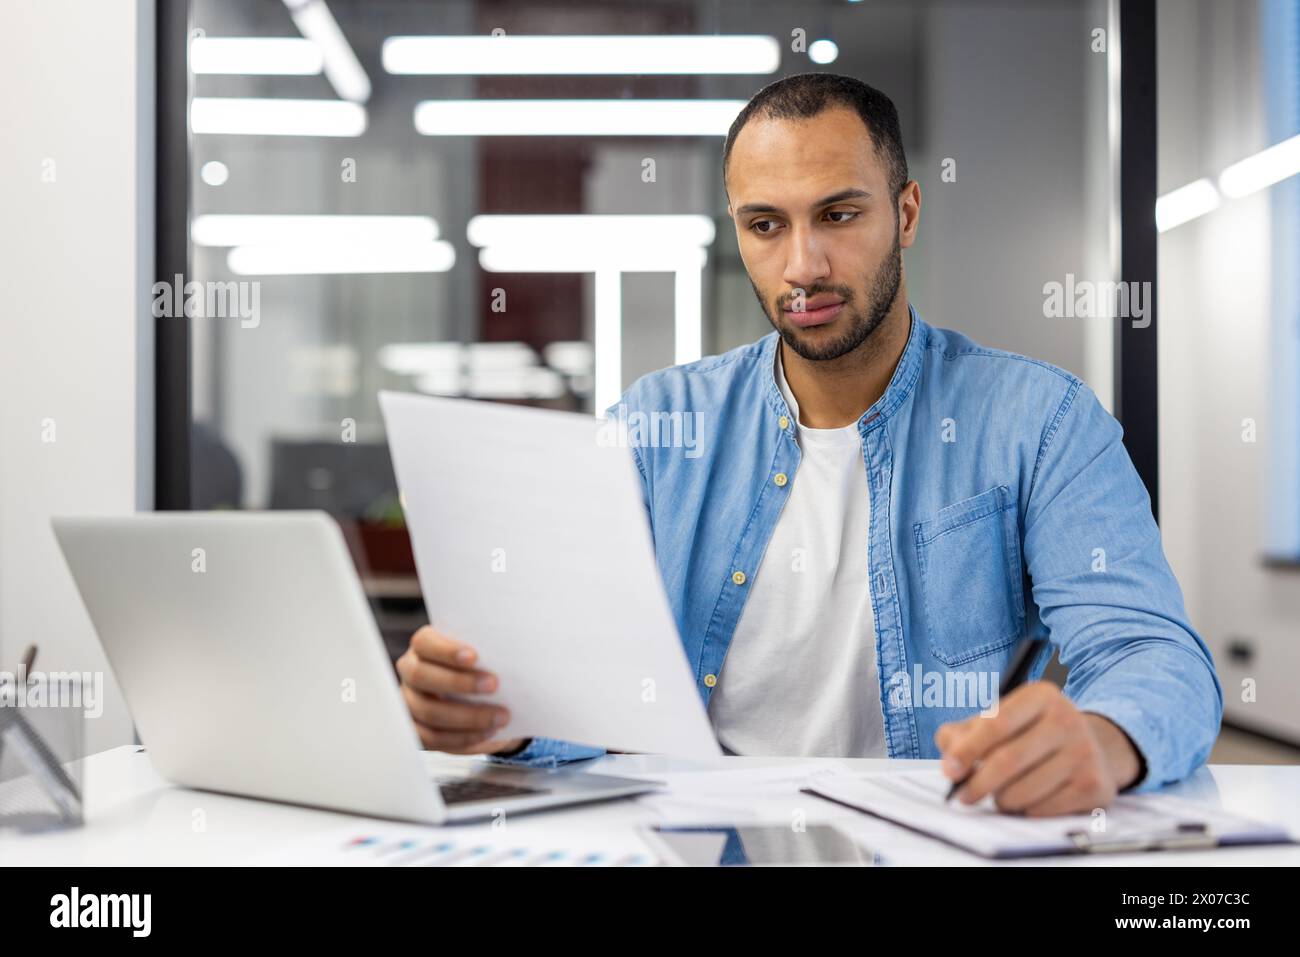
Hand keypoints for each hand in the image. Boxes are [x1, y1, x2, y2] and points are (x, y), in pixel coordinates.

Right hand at [396, 625, 524, 755]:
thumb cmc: (481, 668)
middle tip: (494, 685)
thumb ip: (488, 653)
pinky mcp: (416, 730)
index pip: (425, 643)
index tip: (474, 657)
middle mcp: (410, 671)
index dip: (447, 650)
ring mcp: (409, 702)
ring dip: (468, 717)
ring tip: (500, 717)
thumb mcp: (484, 656)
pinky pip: (434, 738)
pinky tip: (488, 733)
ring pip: (429, 712)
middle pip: (422, 676)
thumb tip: (514, 656)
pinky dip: (464, 738)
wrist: (480, 697)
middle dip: (459, 682)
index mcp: (424, 645)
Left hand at [934, 681, 1141, 815]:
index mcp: (1040, 695)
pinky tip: (1028, 800)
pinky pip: (1043, 810)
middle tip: (963, 796)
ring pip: (1023, 791)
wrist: (1092, 749)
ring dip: (1001, 800)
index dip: (967, 750)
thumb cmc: (1029, 734)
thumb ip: (962, 734)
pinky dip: (1025, 811)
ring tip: (1001, 794)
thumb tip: (950, 765)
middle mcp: (1067, 719)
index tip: (949, 771)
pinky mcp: (1095, 786)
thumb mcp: (997, 721)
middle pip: (1008, 761)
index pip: (996, 724)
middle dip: (977, 784)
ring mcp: (1085, 753)